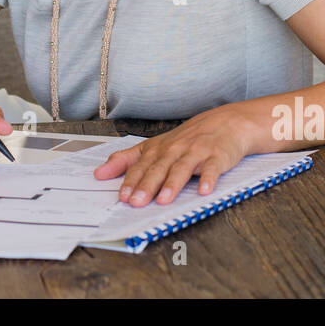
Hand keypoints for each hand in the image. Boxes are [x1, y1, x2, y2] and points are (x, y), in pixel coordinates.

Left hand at [93, 104, 255, 206]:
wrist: (225, 123)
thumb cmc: (187, 139)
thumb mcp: (155, 146)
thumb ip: (127, 160)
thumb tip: (99, 173)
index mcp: (158, 149)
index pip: (140, 165)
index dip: (131, 181)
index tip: (122, 196)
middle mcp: (174, 149)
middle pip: (158, 168)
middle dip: (146, 185)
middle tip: (137, 202)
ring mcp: (196, 152)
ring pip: (182, 169)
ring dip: (172, 184)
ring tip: (164, 200)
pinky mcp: (217, 156)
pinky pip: (212, 169)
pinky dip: (208, 179)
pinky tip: (204, 190)